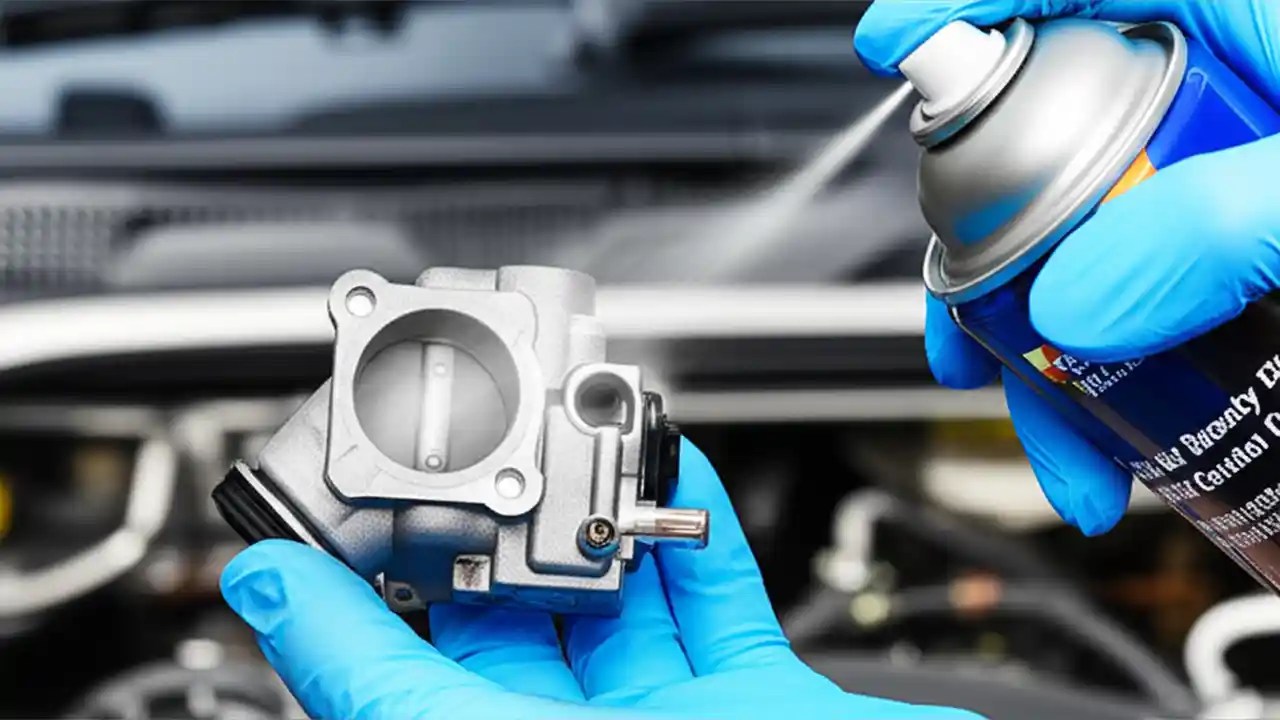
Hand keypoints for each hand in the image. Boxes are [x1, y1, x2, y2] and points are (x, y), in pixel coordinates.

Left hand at [221, 439, 977, 719]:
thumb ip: (363, 675)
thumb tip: (261, 590)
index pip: (392, 669)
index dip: (364, 571)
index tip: (347, 484)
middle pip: (517, 615)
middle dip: (507, 514)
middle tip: (489, 434)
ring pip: (621, 593)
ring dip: (607, 502)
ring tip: (586, 424)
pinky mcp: (768, 705)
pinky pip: (720, 601)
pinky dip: (702, 530)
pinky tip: (679, 469)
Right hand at [855, 0, 1279, 535]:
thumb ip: (1227, 226)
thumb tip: (1085, 303)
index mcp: (1252, 18)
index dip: (969, 3)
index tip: (893, 45)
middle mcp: (1235, 90)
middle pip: (1058, 136)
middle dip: (993, 259)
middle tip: (970, 350)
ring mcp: (1241, 171)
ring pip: (1100, 233)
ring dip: (1057, 350)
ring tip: (1073, 452)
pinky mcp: (1255, 242)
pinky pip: (1157, 285)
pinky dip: (1128, 366)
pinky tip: (1128, 431)